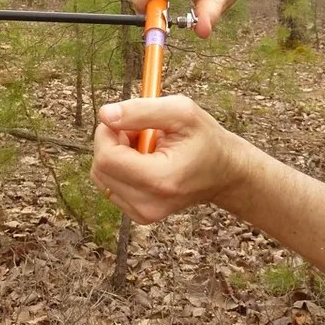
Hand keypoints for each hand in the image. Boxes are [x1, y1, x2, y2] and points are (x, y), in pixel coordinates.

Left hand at [89, 95, 244, 223]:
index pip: (107, 158)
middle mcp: (149, 204)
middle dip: (111, 142)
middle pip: (100, 168)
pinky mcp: (140, 215)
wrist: (225, 172)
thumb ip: (140, 110)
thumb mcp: (181, 112)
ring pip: (101, 177)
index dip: (107, 133)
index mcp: (160, 180)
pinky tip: (143, 161)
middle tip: (139, 131)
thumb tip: (104, 114)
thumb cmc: (205, 139)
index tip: (125, 120)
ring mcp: (144, 213)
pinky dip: (120, 169)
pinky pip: (110, 186)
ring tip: (144, 146)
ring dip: (115, 155)